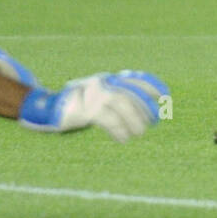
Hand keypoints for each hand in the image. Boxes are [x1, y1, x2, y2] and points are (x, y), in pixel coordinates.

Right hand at [18, 71, 168, 141]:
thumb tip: (144, 113)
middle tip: (153, 123)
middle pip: (130, 93)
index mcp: (108, 80)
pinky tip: (123, 139)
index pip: (134, 79)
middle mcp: (102, 83)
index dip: (151, 86)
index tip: (165, 96)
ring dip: (134, 120)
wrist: (51, 108)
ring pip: (121, 103)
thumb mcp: (99, 98)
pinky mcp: (85, 109)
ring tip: (139, 133)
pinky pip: (107, 118)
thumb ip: (116, 99)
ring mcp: (93, 95)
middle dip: (144, 108)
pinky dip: (118, 129)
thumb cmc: (80, 106)